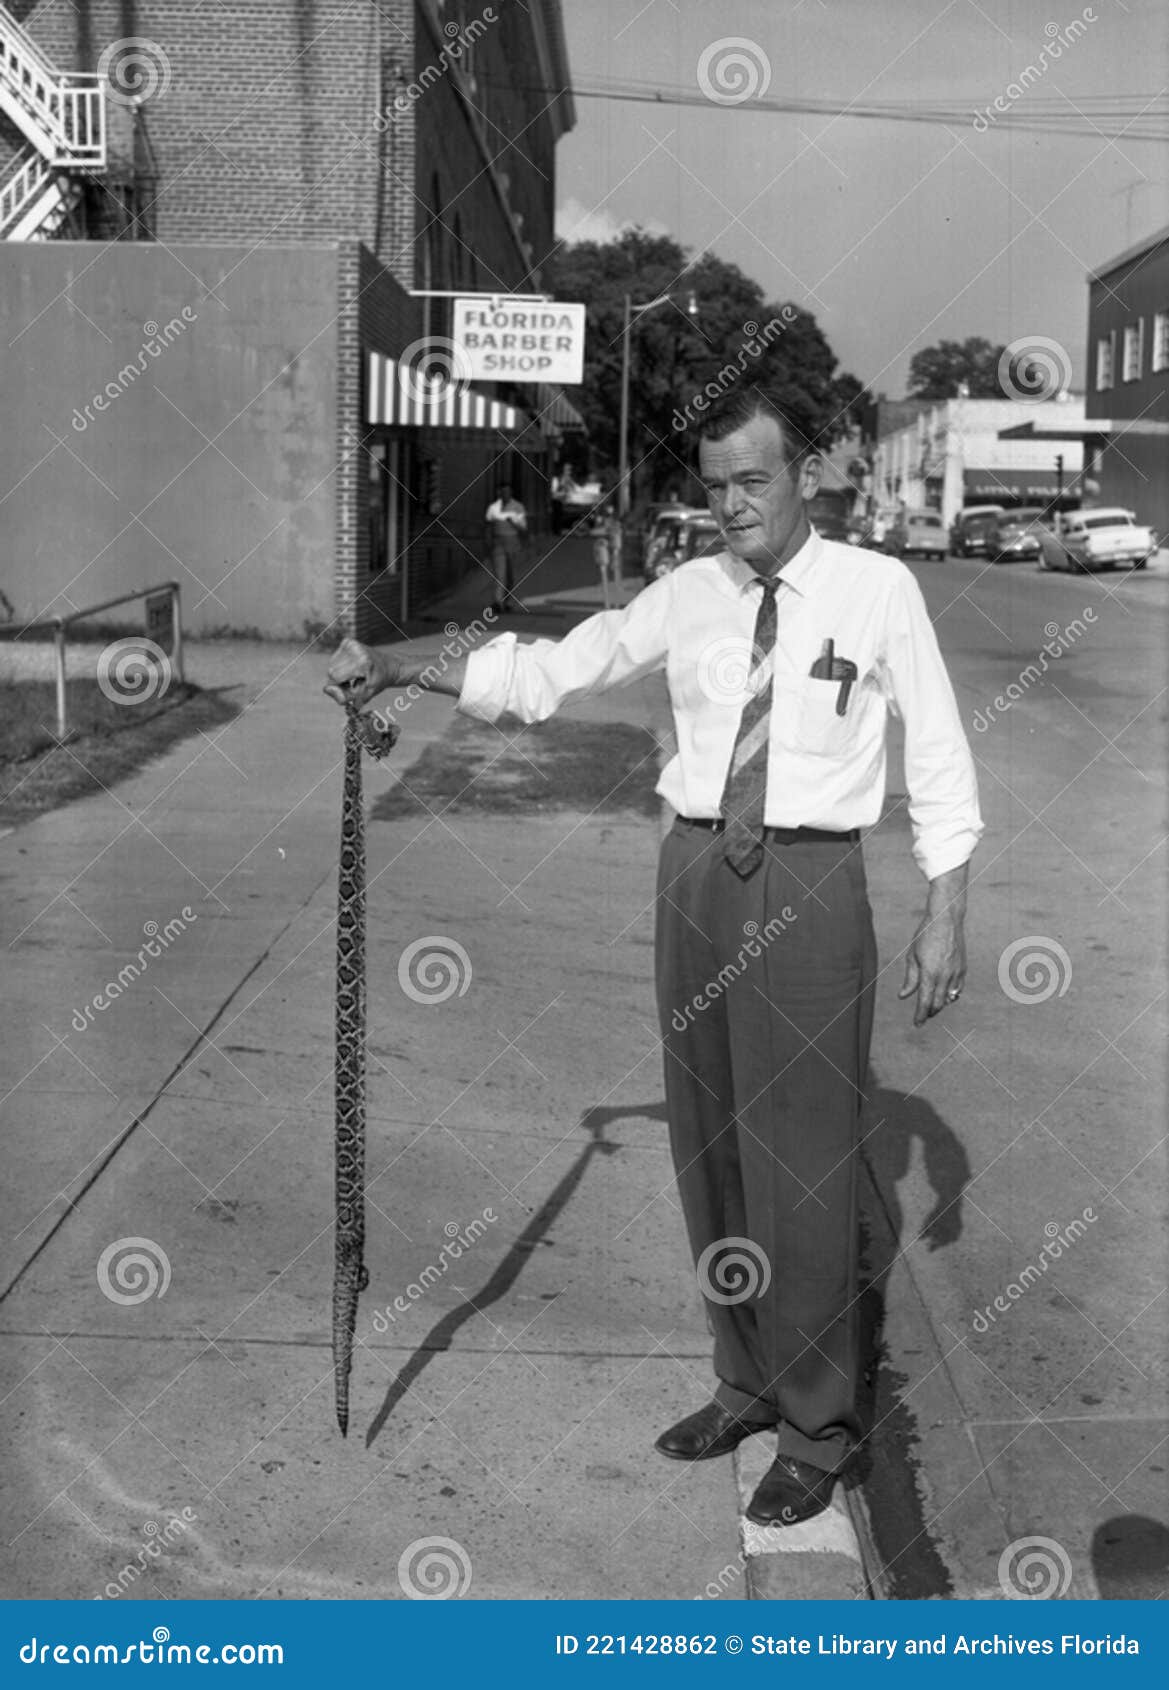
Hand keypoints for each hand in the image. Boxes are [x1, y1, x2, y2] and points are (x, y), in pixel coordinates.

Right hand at [323, 638, 396, 708]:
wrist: (390, 666)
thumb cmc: (380, 681)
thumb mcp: (366, 694)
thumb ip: (347, 696)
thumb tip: (329, 692)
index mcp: (362, 661)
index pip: (335, 676)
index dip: (337, 689)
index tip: (345, 697)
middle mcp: (354, 649)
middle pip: (332, 671)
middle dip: (338, 684)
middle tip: (351, 688)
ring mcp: (350, 643)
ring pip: (332, 666)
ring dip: (338, 676)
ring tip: (352, 679)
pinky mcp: (347, 642)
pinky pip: (335, 659)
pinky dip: (340, 668)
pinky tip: (352, 671)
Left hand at [898, 910, 966, 1027]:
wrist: (946, 920)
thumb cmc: (924, 936)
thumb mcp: (912, 956)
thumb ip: (910, 979)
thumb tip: (904, 996)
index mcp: (929, 973)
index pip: (925, 1002)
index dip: (920, 1015)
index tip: (917, 1024)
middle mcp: (945, 975)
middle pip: (938, 1003)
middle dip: (930, 1012)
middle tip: (923, 1016)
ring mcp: (956, 972)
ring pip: (949, 998)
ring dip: (940, 1004)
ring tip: (932, 1007)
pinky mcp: (963, 968)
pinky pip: (958, 989)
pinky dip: (951, 995)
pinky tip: (945, 996)